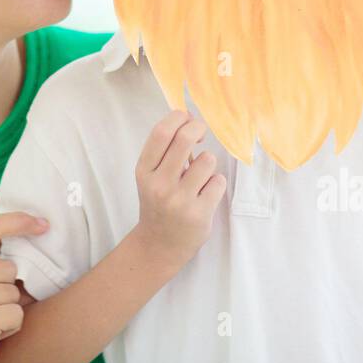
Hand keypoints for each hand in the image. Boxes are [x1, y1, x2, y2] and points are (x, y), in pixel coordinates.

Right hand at [129, 110, 226, 270]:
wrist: (159, 244)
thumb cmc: (158, 201)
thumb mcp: (150, 176)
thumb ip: (164, 150)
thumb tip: (188, 117)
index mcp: (144, 171)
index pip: (161, 132)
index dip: (178, 117)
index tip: (187, 119)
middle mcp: (159, 184)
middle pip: (185, 138)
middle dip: (198, 128)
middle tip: (202, 132)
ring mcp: (179, 200)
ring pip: (207, 160)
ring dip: (208, 162)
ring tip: (200, 176)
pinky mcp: (199, 213)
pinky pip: (218, 182)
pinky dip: (216, 183)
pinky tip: (205, 194)